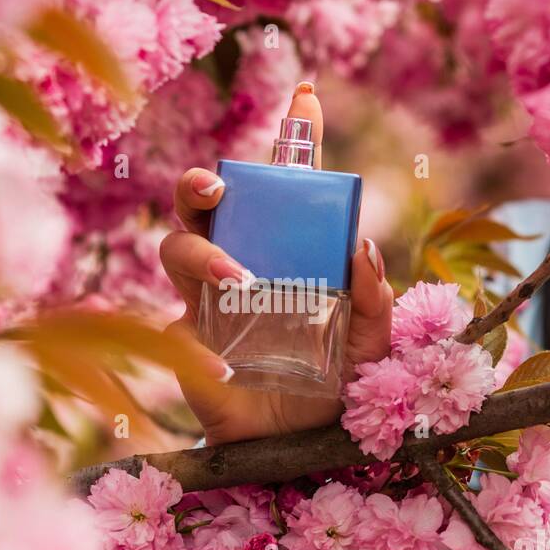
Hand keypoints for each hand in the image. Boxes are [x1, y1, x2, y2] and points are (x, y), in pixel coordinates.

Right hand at [159, 83, 393, 444]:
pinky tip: (228, 368)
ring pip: (176, 245)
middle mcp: (242, 261)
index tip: (306, 97)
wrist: (293, 452)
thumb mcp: (371, 348)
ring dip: (203, 251)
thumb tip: (361, 245)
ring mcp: (206, 298)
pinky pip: (174, 320)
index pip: (286, 187)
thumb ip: (375, 301)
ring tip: (240, 280)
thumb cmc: (331, 392)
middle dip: (201, 180)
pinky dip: (200, 340)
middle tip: (219, 183)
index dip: (292, 139)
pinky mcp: (183, 339)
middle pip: (205, 201)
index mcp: (288, 252)